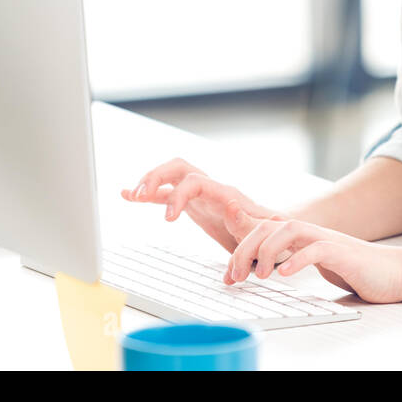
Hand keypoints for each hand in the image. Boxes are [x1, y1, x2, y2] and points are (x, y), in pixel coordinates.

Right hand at [120, 158, 285, 253]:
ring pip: (170, 176)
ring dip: (149, 182)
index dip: (177, 196)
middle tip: (140, 196)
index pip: (195, 182)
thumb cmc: (270, 234)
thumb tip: (230, 205)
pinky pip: (166, 193)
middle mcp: (210, 188)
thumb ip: (247, 222)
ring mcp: (200, 194)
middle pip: (179, 168)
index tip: (168, 219)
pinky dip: (147, 193)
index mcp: (225, 194)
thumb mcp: (262, 232)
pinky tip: (127, 196)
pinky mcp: (192, 204)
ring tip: (130, 196)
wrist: (274, 232)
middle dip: (156, 177)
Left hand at [221, 201, 401, 303]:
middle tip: (234, 277)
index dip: (240, 250)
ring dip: (268, 251)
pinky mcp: (343, 253)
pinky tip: (285, 275)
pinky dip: (298, 260)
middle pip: (268, 226)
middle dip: (245, 250)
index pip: (262, 231)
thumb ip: (293, 260)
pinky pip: (317, 250)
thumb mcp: (316, 263)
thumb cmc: (355, 270)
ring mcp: (327, 239)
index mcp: (301, 236)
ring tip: (259, 275)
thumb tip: (261, 270)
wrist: (394, 272)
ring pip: (289, 230)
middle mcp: (311, 233)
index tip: (228, 277)